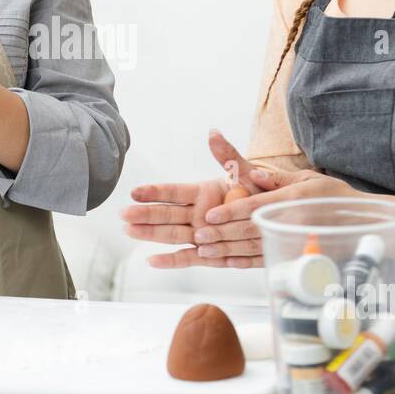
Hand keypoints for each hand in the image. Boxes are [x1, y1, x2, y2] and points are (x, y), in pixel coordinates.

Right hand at [122, 130, 272, 268]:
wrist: (270, 215)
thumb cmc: (259, 192)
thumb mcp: (245, 171)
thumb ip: (227, 155)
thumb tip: (213, 132)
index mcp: (203, 192)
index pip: (174, 191)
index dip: (155, 192)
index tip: (135, 192)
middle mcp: (197, 213)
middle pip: (167, 214)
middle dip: (145, 214)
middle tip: (124, 214)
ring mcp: (200, 233)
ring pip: (172, 234)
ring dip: (150, 234)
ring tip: (129, 231)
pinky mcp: (208, 252)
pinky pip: (188, 258)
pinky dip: (172, 261)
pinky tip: (152, 261)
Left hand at [189, 167, 360, 267]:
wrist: (361, 222)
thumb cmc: (332, 195)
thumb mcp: (308, 178)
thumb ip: (278, 178)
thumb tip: (253, 173)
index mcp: (293, 198)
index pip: (255, 206)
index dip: (230, 211)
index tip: (209, 215)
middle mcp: (291, 220)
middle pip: (249, 229)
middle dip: (221, 233)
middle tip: (198, 236)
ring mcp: (293, 241)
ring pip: (254, 247)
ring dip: (226, 250)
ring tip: (204, 251)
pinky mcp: (295, 255)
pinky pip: (266, 260)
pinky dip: (245, 262)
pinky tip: (228, 262)